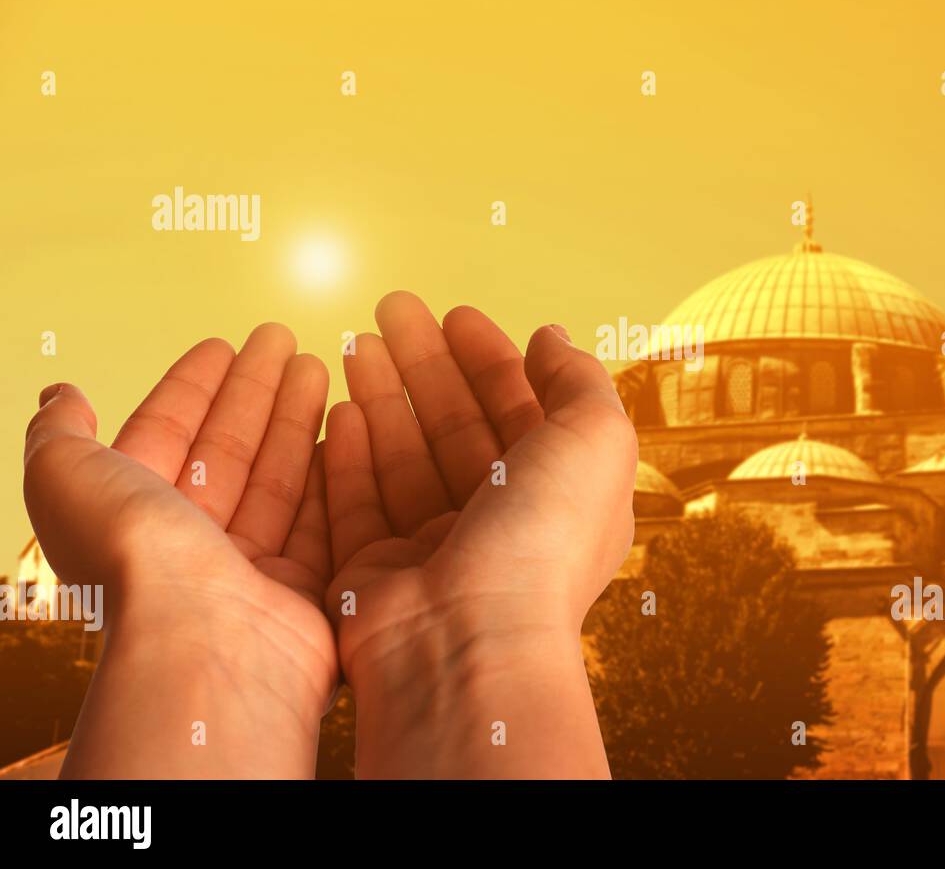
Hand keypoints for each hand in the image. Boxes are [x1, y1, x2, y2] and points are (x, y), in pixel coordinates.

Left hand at [23, 324, 336, 777]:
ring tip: (321, 366)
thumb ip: (60, 436)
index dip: (191, 387)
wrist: (208, 645)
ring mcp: (248, 569)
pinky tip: (347, 425)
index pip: (165, 435)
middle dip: (253, 392)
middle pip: (227, 451)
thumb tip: (61, 397)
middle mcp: (186, 545)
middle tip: (283, 341)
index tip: (222, 345)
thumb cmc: (135, 562)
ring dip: (296, 419)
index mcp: (129, 518)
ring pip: (277, 478)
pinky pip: (322, 518)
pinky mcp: (304, 587)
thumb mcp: (67, 479)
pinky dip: (333, 470)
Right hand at [323, 293, 636, 777]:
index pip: (520, 411)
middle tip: (391, 308)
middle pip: (457, 425)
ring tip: (357, 341)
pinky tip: (340, 407)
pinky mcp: (375, 573)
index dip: (490, 358)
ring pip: (404, 455)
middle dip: (427, 364)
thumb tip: (550, 339)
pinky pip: (358, 501)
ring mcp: (435, 550)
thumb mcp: (596, 441)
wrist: (469, 644)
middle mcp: (499, 523)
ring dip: (384, 395)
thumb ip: (579, 382)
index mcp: (558, 496)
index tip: (455, 314)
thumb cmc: (542, 540)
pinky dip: (350, 454)